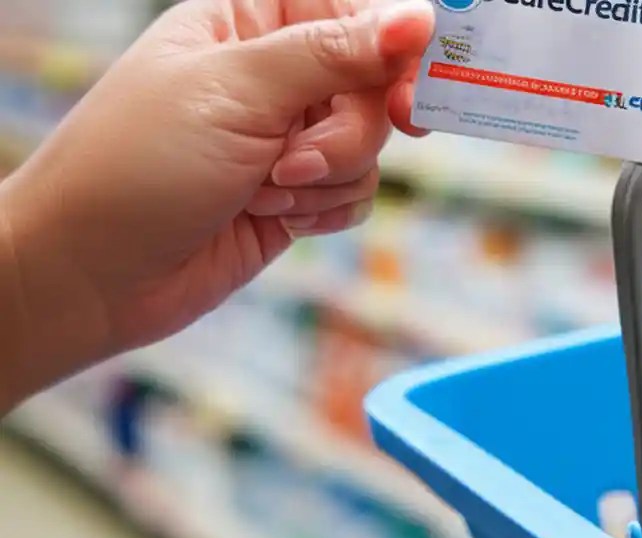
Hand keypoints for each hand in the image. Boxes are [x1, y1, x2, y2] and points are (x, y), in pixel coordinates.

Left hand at [0, 0, 432, 407]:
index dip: (394, 50)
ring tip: (259, 193)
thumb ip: (333, 52)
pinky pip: (356, 193)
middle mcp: (274, 72)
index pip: (354, 11)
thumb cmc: (137, 166)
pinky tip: (270, 218)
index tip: (407, 99)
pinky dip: (323, 210)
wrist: (91, 275)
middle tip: (294, 161)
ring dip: (325, 178)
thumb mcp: (237, 93)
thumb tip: (417, 17)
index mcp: (249, 19)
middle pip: (374, 85)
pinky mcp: (296, 194)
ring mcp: (287, 136)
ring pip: (371, 146)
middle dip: (345, 134)